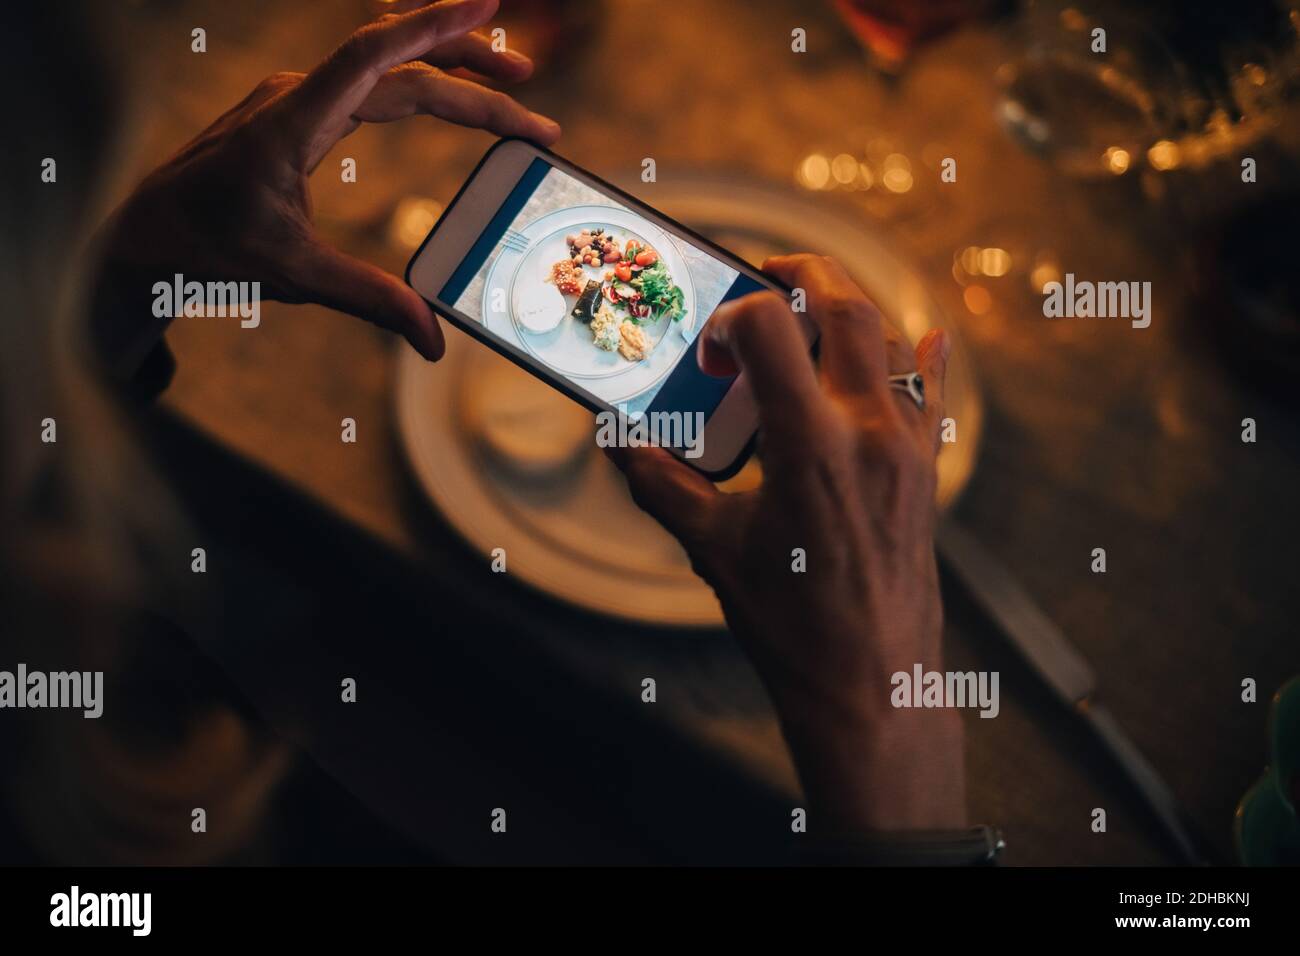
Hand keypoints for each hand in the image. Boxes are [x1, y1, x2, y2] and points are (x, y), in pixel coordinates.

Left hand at [93, 0, 558, 365]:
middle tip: (531, 90)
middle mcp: (298, 97)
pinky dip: (415, 86)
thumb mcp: (294, 276)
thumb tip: (432, 340)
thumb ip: (369, 299)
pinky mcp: (297, 115)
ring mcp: (297, 101)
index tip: (488, 4)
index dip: (434, 25)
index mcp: (293, 121)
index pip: (376, 54)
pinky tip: (442, 99)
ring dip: (450, 74)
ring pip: (387, 72)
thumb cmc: (207, 250)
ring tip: (508, 90)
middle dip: (472, 73)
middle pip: (400, 64)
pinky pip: (368, 85)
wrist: (146, 238)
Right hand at [611, 254, 963, 831]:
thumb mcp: (712, 549)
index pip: (772, 325)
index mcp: (810, 445)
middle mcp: (870, 431)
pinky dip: (922, 354)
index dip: (733, 313)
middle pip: (848, 306)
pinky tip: (928, 335)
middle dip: (804, 272)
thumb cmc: (791, 625)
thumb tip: (616, 439)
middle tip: (767, 271)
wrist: (871, 686)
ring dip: (851, 308)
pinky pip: (932, 392)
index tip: (713, 348)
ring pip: (892, 338)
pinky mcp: (926, 471)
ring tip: (813, 309)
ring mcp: (908, 448)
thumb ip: (661, 483)